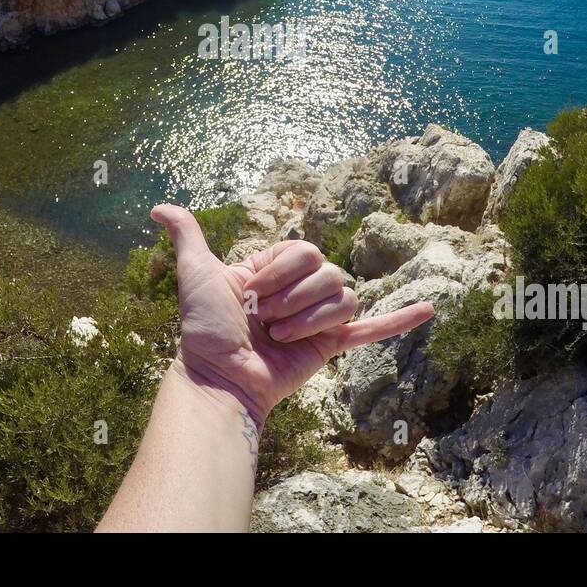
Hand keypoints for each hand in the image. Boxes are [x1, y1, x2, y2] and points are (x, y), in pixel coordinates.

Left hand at [151, 204, 434, 426]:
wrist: (222, 378)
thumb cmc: (205, 329)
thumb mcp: (196, 274)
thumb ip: (187, 237)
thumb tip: (159, 208)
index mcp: (274, 271)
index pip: (303, 250)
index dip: (279, 271)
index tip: (248, 294)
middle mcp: (300, 291)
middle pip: (327, 271)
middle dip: (295, 295)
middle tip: (265, 319)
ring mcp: (318, 318)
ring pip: (343, 296)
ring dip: (311, 318)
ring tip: (282, 337)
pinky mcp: (331, 346)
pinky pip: (372, 328)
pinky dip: (399, 319)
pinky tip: (428, 309)